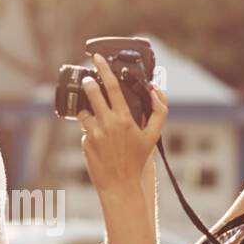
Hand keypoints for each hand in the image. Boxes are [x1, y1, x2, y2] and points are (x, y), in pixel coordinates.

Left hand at [78, 53, 168, 196]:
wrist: (119, 185)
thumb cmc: (137, 160)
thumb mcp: (153, 136)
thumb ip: (159, 111)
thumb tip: (155, 90)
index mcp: (124, 119)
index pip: (112, 87)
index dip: (104, 70)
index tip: (97, 58)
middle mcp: (107, 124)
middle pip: (92, 94)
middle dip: (90, 83)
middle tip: (90, 79)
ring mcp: (93, 133)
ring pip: (85, 112)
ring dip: (89, 110)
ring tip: (99, 118)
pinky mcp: (84, 143)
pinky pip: (84, 129)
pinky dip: (90, 129)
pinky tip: (100, 139)